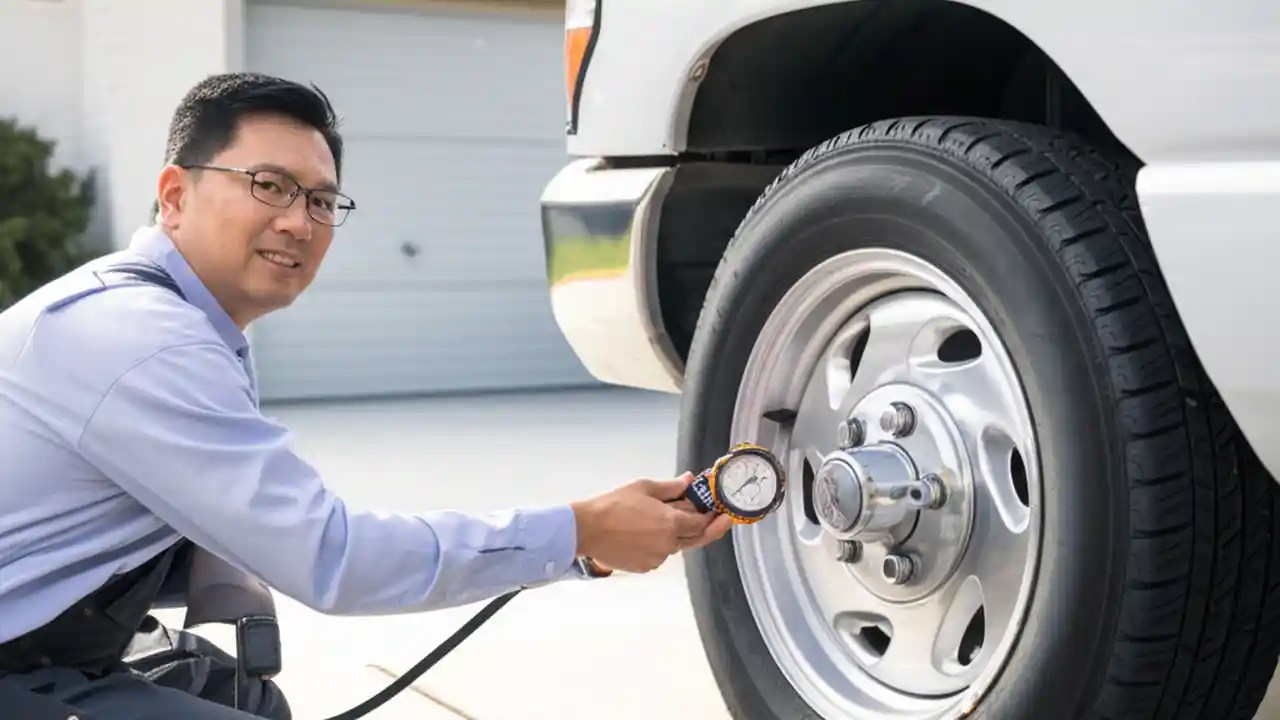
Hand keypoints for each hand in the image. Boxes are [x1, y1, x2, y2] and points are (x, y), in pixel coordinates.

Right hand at [570, 472, 733, 573]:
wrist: (586, 529)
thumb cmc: (612, 506)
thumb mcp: (644, 488)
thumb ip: (671, 487)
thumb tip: (689, 480)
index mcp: (671, 523)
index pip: (701, 522)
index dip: (711, 514)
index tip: (719, 509)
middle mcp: (668, 544)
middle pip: (697, 539)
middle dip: (712, 528)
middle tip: (723, 520)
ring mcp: (657, 558)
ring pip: (675, 545)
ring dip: (676, 534)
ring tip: (660, 519)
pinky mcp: (645, 567)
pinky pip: (660, 554)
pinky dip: (659, 544)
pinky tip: (645, 531)